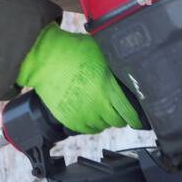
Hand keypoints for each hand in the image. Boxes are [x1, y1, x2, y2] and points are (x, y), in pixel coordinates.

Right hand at [16, 23, 142, 134]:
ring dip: (104, 118)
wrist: (44, 59)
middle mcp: (98, 105)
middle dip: (119, 114)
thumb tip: (129, 76)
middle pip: (118, 121)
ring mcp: (84, 115)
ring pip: (103, 126)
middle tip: (116, 106)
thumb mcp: (102, 55)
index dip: (135, 115)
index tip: (136, 116)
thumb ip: (117, 70)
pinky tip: (88, 110)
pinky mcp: (71, 120)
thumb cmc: (72, 51)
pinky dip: (90, 122)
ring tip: (99, 104)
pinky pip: (88, 129)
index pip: (130, 113)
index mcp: (109, 89)